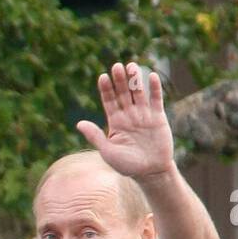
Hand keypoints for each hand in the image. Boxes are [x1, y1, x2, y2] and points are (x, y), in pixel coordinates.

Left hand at [75, 60, 173, 180]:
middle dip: (120, 80)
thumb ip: (95, 136)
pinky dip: (155, 88)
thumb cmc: (127, 165)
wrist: (151, 172)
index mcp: (115, 122)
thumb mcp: (108, 152)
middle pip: (123, 93)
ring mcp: (144, 115)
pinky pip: (156, 100)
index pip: (109, 101)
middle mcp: (129, 115)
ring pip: (139, 93)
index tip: (102, 77)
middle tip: (116, 66)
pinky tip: (151, 76)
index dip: (106, 89)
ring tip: (131, 66)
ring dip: (135, 79)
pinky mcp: (158, 117)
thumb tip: (79, 123)